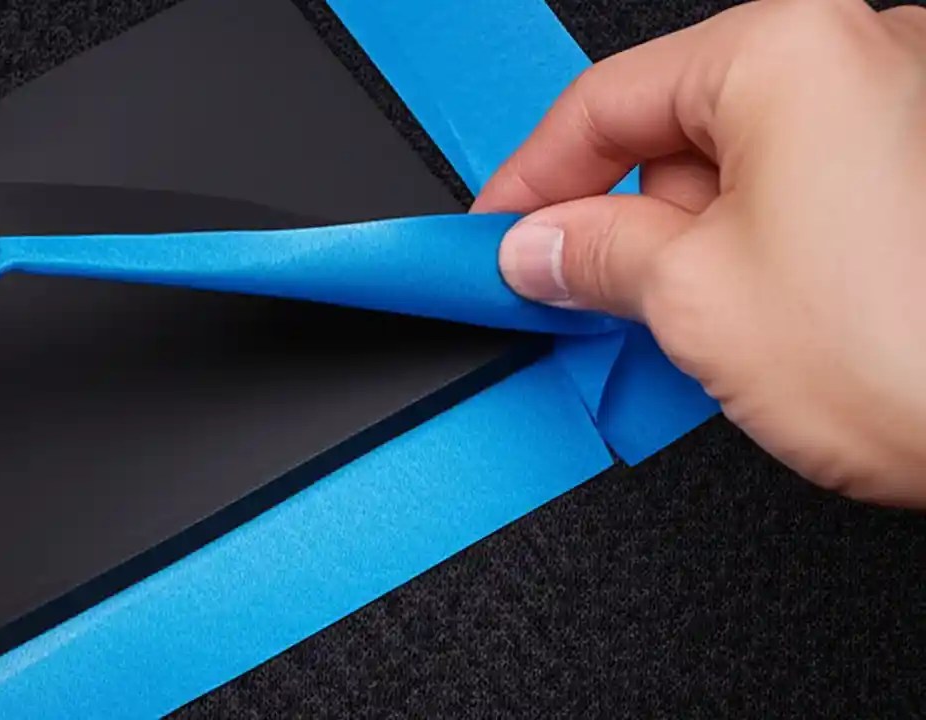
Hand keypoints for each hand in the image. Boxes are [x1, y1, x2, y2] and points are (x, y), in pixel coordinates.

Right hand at [477, 0, 925, 504]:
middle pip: (672, 127)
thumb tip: (536, 248)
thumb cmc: (909, 352)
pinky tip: (747, 308)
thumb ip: (589, 255)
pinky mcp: (923, 174)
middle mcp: (860, 57)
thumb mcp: (690, 297)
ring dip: (688, 238)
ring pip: (736, 163)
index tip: (498, 230)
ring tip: (690, 320)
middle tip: (574, 287)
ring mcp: (903, 111)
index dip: (531, 175)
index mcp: (789, 55)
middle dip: (616, 213)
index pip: (606, 100)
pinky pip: (799, 187)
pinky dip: (752, 241)